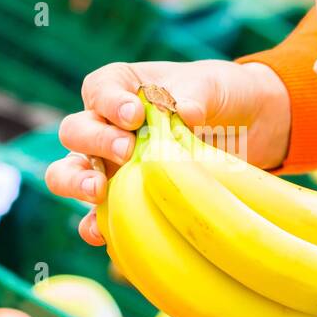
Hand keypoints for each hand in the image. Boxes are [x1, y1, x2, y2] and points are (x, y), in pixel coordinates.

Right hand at [45, 59, 290, 243]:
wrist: (247, 129)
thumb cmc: (222, 96)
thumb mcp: (214, 85)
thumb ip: (196, 92)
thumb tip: (186, 112)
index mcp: (123, 87)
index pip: (98, 89)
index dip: (109, 103)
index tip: (134, 115)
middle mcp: (107, 126)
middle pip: (76, 131)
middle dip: (96, 141)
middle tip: (127, 150)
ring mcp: (110, 165)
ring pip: (69, 172)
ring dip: (76, 181)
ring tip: (98, 190)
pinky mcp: (123, 199)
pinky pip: (95, 215)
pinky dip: (92, 224)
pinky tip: (102, 231)